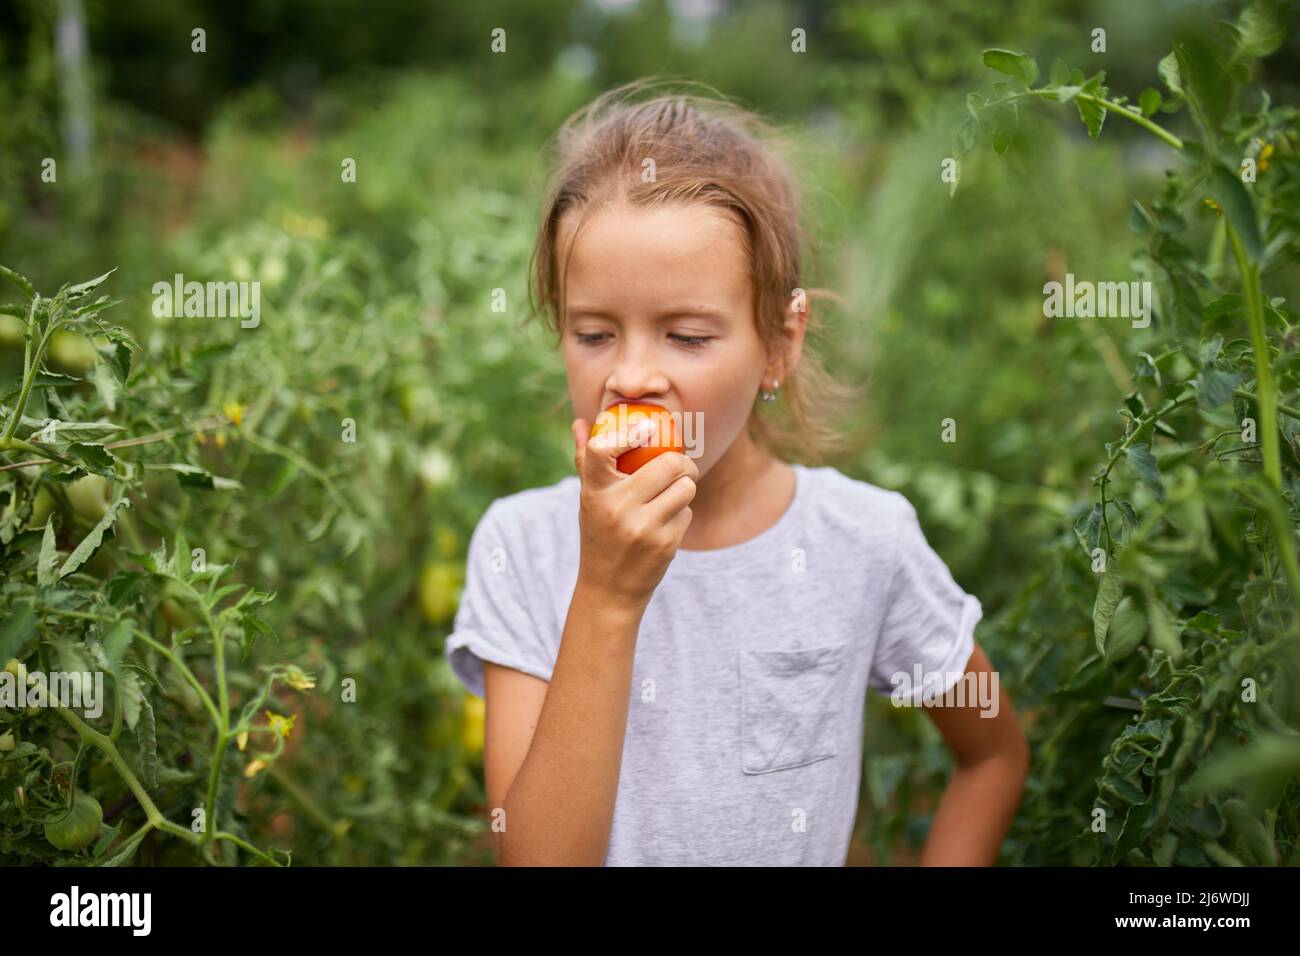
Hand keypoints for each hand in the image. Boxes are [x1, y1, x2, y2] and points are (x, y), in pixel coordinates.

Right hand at [571, 414, 697, 608]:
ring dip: (685, 488)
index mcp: (595, 492)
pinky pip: (687, 512)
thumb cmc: (599, 535)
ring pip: (686, 487)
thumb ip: (586, 461)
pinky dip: (682, 514)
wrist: (609, 589)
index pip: (601, 450)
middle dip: (682, 463)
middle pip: (669, 464)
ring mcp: (642, 527)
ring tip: (672, 496)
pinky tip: (666, 524)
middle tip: (681, 467)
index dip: (627, 433)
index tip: (646, 428)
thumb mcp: (589, 500)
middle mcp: (617, 508)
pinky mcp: (665, 544)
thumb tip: (581, 422)